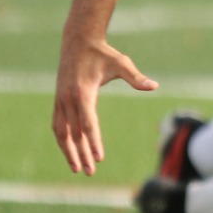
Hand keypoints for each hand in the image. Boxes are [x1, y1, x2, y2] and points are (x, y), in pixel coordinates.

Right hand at [53, 33, 158, 175]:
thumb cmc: (102, 53)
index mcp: (83, 92)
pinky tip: (68, 150)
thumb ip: (136, 78)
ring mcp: (61, 100)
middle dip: (82, 154)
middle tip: (90, 172)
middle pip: (75, 133)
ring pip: (62, 132)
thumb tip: (154, 86)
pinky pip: (57, 124)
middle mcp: (69, 99)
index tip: (99, 158)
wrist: (78, 40)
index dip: (94, 142)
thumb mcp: (121, 63)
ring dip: (68, 151)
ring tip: (76, 168)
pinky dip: (62, 139)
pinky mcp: (58, 100)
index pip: (89, 123)